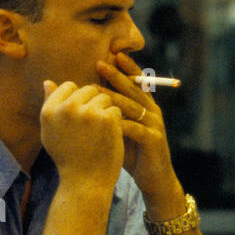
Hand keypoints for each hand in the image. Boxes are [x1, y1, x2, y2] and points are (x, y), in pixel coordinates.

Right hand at [40, 79, 123, 192]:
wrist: (85, 181)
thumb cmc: (67, 157)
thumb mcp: (50, 132)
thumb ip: (50, 105)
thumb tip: (47, 81)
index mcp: (49, 110)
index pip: (68, 86)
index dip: (78, 99)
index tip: (81, 117)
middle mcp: (66, 108)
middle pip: (89, 89)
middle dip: (94, 104)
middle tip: (93, 127)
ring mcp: (87, 112)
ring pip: (104, 98)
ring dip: (105, 112)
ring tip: (99, 133)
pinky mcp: (106, 119)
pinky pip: (115, 109)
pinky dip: (115, 122)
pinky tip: (108, 137)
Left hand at [96, 52, 181, 212]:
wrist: (154, 180)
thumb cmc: (132, 152)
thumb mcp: (118, 130)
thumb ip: (105, 114)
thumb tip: (80, 100)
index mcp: (144, 106)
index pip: (135, 81)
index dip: (124, 67)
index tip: (109, 54)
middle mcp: (151, 111)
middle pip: (133, 89)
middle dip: (117, 75)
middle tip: (100, 62)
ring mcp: (154, 125)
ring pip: (132, 106)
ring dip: (113, 97)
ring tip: (95, 89)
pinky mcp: (153, 140)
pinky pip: (136, 128)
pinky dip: (120, 124)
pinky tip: (105, 120)